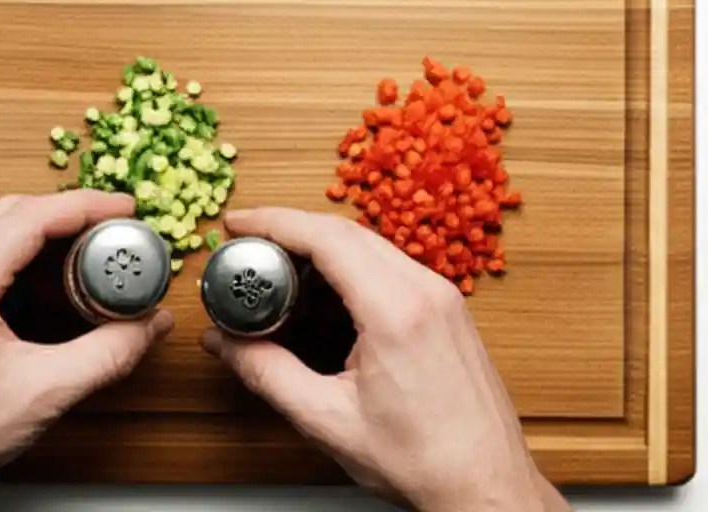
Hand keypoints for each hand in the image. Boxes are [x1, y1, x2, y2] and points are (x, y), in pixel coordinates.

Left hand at [0, 191, 173, 511]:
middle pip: (12, 211)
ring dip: (42, 236)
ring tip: (87, 260)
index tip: (124, 208)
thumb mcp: (42, 393)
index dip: (86, 205)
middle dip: (69, 215)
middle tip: (113, 230)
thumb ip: (107, 354)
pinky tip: (48, 287)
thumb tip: (148, 326)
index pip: (31, 216)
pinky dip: (17, 257)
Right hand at [202, 208, 568, 511]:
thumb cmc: (423, 461)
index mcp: (397, 312)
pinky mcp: (447, 310)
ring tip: (278, 274)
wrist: (484, 486)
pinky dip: (350, 267)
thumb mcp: (326, 419)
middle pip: (347, 231)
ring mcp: (443, 297)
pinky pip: (391, 266)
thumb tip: (223, 343)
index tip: (238, 223)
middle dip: (291, 229)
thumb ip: (266, 373)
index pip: (327, 238)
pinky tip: (323, 296)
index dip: (274, 222)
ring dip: (321, 248)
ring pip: (370, 245)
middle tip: (247, 245)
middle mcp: (427, 292)